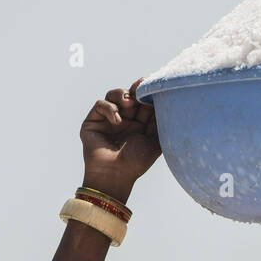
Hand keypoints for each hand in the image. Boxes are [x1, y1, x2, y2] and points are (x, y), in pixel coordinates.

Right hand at [80, 77, 161, 201]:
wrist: (116, 176)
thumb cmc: (137, 163)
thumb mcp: (155, 141)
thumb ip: (160, 122)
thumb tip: (167, 101)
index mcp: (141, 124)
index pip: (143, 103)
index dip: (147, 93)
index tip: (151, 85)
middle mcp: (124, 120)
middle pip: (130, 95)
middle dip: (136, 90)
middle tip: (141, 88)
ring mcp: (108, 120)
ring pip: (113, 95)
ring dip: (122, 94)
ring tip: (129, 102)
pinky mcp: (93, 122)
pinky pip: (100, 104)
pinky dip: (109, 108)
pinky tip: (117, 121)